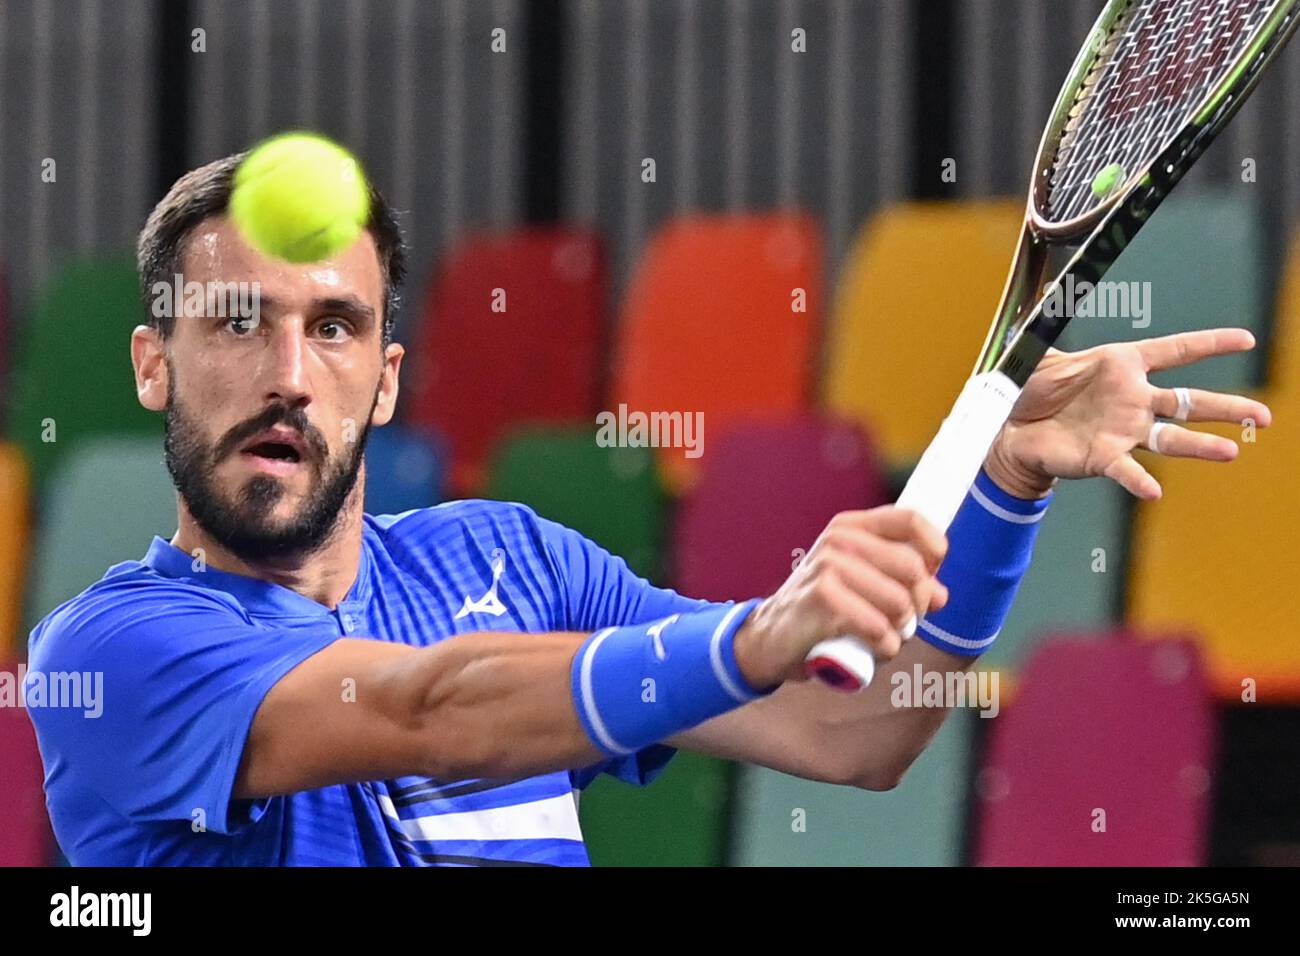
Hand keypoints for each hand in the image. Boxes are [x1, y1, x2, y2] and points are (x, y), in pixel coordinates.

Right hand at [733, 508, 948, 687]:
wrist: (771, 637)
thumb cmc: (821, 610)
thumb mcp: (859, 584)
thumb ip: (899, 582)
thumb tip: (940, 595)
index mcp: (851, 527)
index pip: (911, 520)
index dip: (934, 549)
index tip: (931, 577)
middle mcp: (840, 539)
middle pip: (913, 567)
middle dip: (919, 604)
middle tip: (904, 623)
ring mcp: (829, 565)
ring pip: (900, 602)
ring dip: (901, 632)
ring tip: (884, 638)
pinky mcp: (822, 597)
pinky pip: (878, 627)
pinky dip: (884, 647)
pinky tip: (873, 650)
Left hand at [985, 328, 1272, 499]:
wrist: (1011, 431)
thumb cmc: (1031, 391)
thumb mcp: (1040, 358)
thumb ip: (1050, 334)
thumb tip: (1046, 298)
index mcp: (1122, 365)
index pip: (1174, 351)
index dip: (1208, 344)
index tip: (1246, 340)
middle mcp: (1132, 399)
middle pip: (1188, 401)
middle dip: (1226, 407)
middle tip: (1263, 416)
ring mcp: (1121, 430)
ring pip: (1170, 437)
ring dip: (1199, 445)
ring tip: (1230, 452)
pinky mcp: (1103, 457)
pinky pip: (1126, 469)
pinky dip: (1138, 479)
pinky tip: (1154, 491)